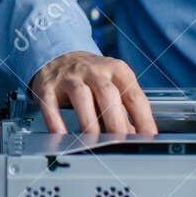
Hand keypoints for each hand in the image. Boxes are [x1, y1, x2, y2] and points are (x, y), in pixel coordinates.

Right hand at [29, 51, 156, 136]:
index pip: (134, 95)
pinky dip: (56, 122)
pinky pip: (51, 104)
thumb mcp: (113, 84)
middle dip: (116, 122)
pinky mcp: (48, 86)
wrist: (59, 53)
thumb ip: (125, 109)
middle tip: (121, 143)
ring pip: (81, 97)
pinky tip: (62, 136)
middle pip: (108, 94)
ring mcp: (70, 77)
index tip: (147, 137)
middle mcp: (93, 71)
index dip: (143, 118)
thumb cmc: (91, 76)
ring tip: (94, 143)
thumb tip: (135, 136)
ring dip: (89, 122)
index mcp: (116, 70)